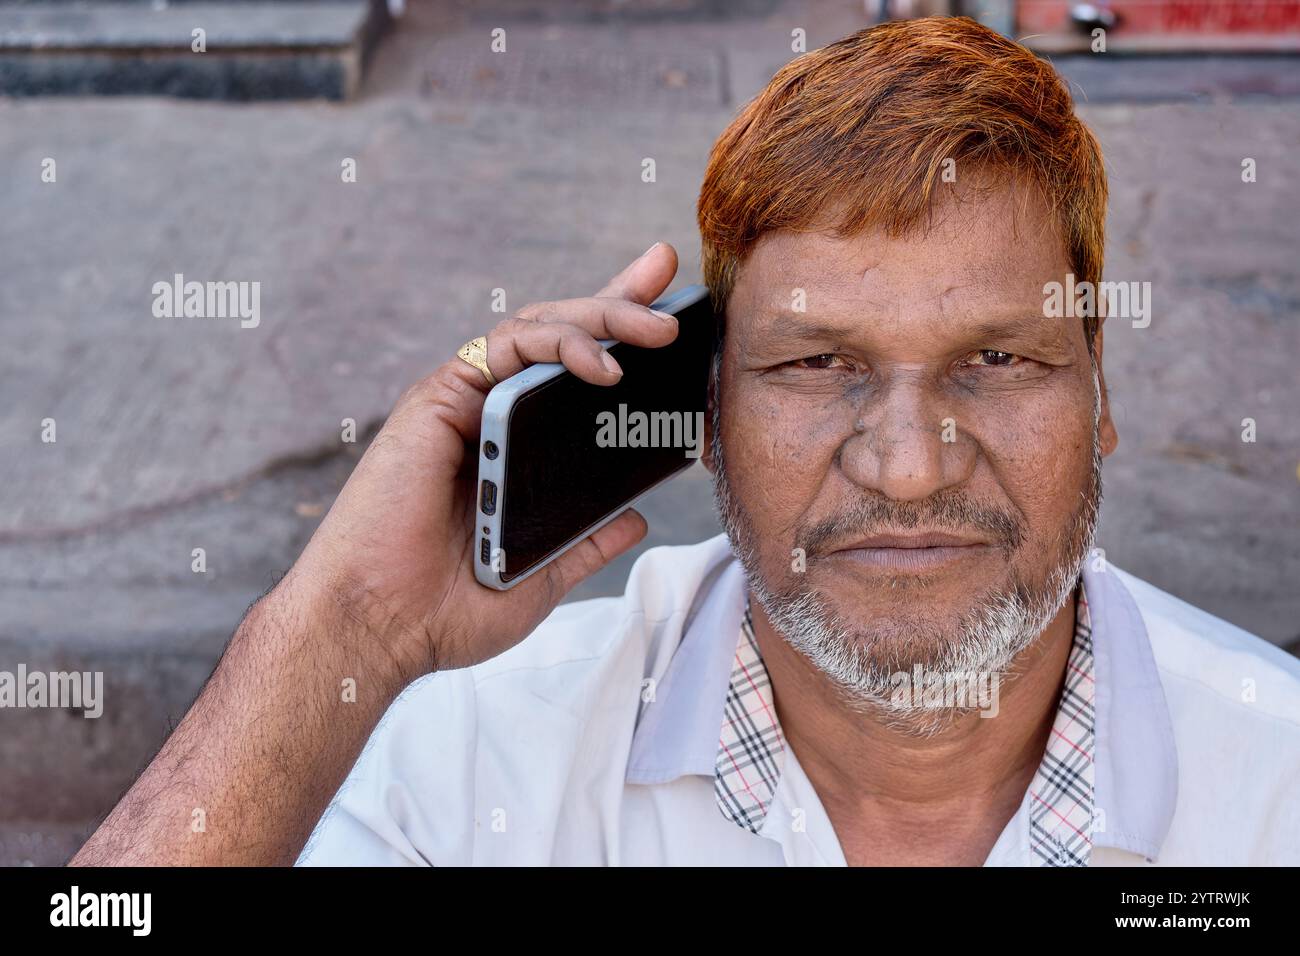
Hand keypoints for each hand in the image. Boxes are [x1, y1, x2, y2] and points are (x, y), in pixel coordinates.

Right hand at [284, 242, 680, 685]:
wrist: (383, 627)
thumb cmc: (446, 609)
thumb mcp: (542, 576)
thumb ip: (586, 543)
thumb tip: (635, 519)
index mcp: (513, 448)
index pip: (571, 377)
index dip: (617, 337)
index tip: (672, 317)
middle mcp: (490, 414)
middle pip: (560, 337)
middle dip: (620, 305)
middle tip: (675, 300)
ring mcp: (466, 403)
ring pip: (539, 328)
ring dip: (603, 317)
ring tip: (659, 329)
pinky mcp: (441, 397)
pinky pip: (505, 347)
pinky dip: (559, 344)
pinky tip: (602, 364)